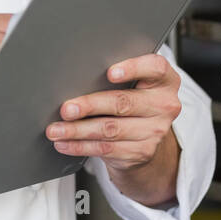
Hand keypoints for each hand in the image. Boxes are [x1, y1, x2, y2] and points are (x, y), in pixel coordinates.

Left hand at [45, 53, 181, 172]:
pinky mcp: (142, 152)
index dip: (133, 68)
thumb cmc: (134, 100)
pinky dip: (80, 146)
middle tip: (67, 108)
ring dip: (78, 130)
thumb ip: (117, 75)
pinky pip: (106, 148)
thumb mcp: (134, 83)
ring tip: (56, 129)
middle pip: (124, 102)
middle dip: (90, 105)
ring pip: (110, 129)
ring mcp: (155, 131)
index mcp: (165, 80)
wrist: (148, 138)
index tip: (109, 73)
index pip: (155, 67)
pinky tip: (65, 142)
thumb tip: (78, 76)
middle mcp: (165, 105)